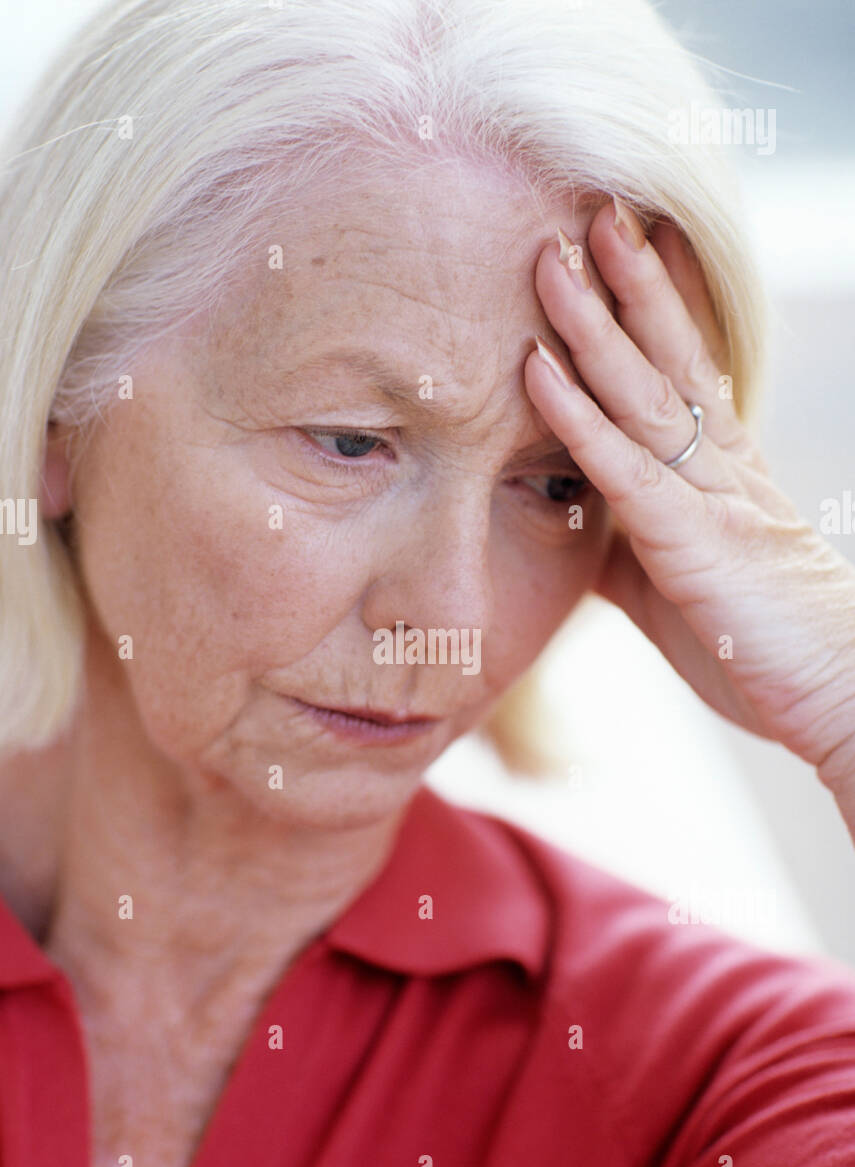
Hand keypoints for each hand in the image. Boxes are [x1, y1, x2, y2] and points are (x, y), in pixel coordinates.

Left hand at [524, 197, 854, 808]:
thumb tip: (574, 518)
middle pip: (668, 355)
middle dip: (629, 281)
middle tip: (594, 208)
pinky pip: (623, 465)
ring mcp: (708, 494)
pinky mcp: (691, 537)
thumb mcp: (674, 585)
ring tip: (557, 254)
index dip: (659, 304)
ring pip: (643, 390)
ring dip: (595, 321)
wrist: (832, 692)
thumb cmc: (756, 643)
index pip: (687, 370)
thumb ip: (626, 543)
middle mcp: (720, 465)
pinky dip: (575, 415)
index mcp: (721, 472)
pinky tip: (538, 366)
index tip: (630, 240)